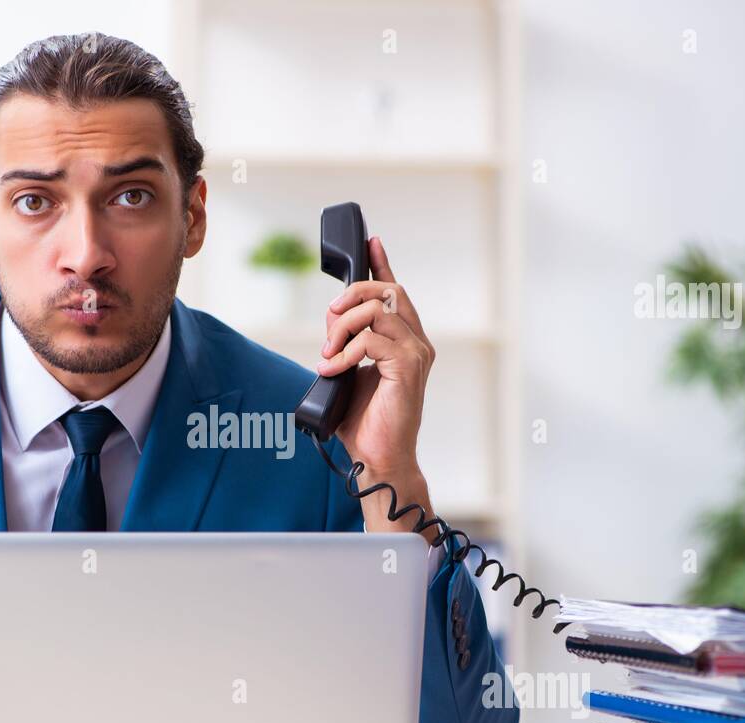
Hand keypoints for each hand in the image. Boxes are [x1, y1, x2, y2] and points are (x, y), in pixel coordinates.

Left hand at [316, 235, 434, 480]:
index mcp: (405, 342)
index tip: (370, 241)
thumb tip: (332, 323)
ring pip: (377, 311)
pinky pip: (371, 340)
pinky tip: (332, 368)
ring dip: (343, 327)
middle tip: (330, 318)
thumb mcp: (347, 373)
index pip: (394, 294)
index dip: (382, 264)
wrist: (378, 457)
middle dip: (352, 296)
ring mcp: (415, 353)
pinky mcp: (407, 367)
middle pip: (387, 292)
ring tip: (328, 354)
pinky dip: (344, 352)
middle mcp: (416, 343)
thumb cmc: (365, 422)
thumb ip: (345, 345)